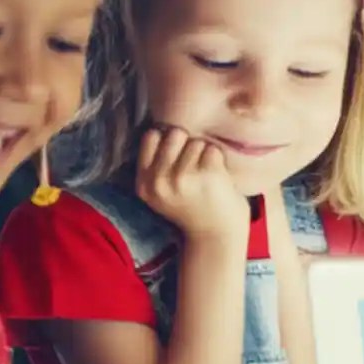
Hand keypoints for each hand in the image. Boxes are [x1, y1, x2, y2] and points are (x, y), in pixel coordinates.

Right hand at [136, 127, 248, 241]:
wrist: (215, 237)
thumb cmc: (192, 208)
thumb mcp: (162, 193)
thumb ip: (157, 166)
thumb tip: (162, 126)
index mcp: (144, 183)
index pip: (150, 136)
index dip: (167, 140)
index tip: (177, 156)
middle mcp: (159, 181)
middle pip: (174, 133)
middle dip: (188, 144)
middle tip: (195, 166)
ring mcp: (182, 178)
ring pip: (196, 141)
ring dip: (205, 154)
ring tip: (206, 176)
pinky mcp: (206, 175)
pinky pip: (212, 149)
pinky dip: (219, 159)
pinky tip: (217, 177)